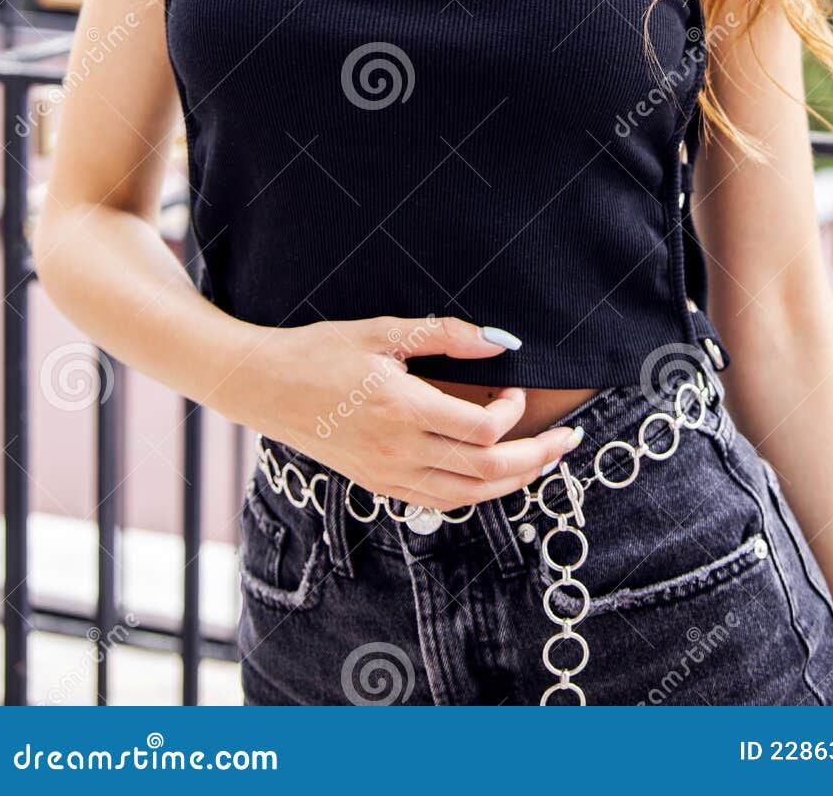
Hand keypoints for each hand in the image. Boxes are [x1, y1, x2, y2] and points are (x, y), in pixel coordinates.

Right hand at [242, 313, 581, 509]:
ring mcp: (387, 475)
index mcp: (401, 409)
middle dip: (536, 458)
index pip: (482, 431)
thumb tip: (501, 341)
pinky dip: (476, 492)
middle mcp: (397, 451)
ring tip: (542, 461)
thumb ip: (445, 335)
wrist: (263, 387)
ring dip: (513, 481)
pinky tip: (492, 475)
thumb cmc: (320, 351)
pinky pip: (440, 502)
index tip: (512, 390)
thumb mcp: (382, 331)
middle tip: (568, 440)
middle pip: (486, 472)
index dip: (512, 414)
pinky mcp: (378, 485)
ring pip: (468, 496)